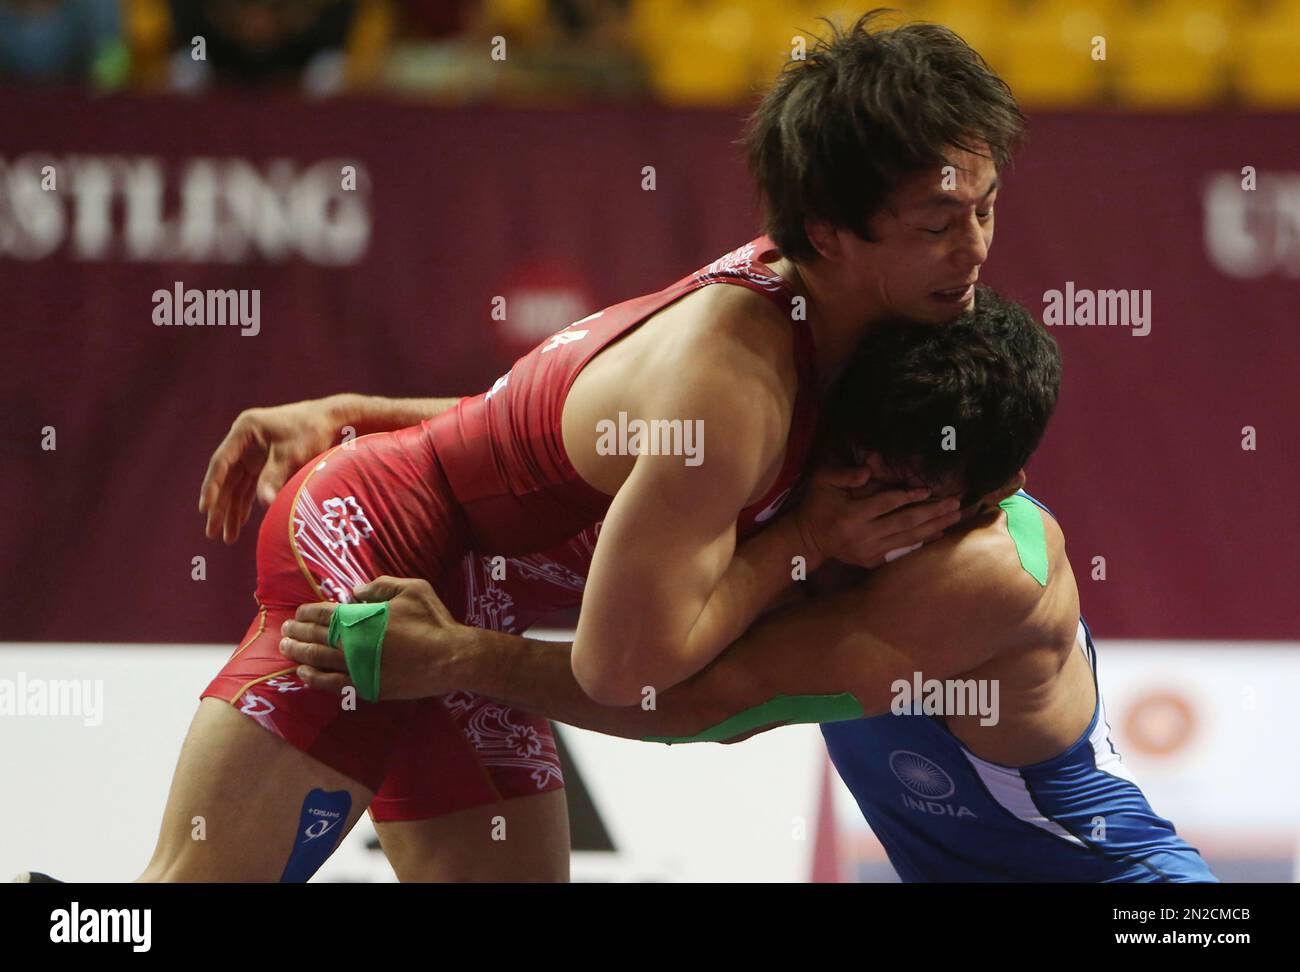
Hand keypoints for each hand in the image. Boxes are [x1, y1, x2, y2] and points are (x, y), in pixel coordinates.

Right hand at [198, 397, 348, 543]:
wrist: (334, 420)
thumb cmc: (312, 431)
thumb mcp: (291, 454)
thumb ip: (274, 477)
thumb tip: (265, 504)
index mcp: (245, 431)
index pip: (222, 463)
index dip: (212, 487)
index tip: (204, 508)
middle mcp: (246, 440)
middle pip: (227, 478)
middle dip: (220, 506)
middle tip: (212, 532)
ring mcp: (255, 451)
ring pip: (238, 484)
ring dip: (233, 509)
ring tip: (226, 537)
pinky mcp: (266, 460)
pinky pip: (252, 484)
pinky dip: (247, 502)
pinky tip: (241, 521)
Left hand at [279, 576, 468, 699]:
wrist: (450, 659)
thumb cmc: (433, 621)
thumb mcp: (412, 589)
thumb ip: (380, 585)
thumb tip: (355, 591)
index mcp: (361, 618)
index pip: (324, 613)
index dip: (307, 612)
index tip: (298, 613)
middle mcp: (352, 643)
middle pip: (315, 636)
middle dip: (297, 631)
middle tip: (285, 630)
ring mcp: (357, 668)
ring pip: (317, 660)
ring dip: (298, 652)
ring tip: (286, 648)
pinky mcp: (365, 687)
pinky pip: (331, 684)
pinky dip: (314, 678)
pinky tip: (303, 673)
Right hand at [792, 466, 962, 568]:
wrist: (809, 538)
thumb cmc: (817, 504)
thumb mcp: (822, 481)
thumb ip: (846, 474)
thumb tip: (870, 470)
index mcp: (850, 515)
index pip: (886, 504)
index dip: (908, 496)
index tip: (928, 490)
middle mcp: (862, 537)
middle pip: (904, 523)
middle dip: (932, 512)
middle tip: (955, 503)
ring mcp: (868, 552)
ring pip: (908, 538)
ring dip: (934, 527)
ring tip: (954, 516)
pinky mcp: (872, 561)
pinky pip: (902, 550)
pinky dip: (922, 542)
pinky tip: (939, 533)